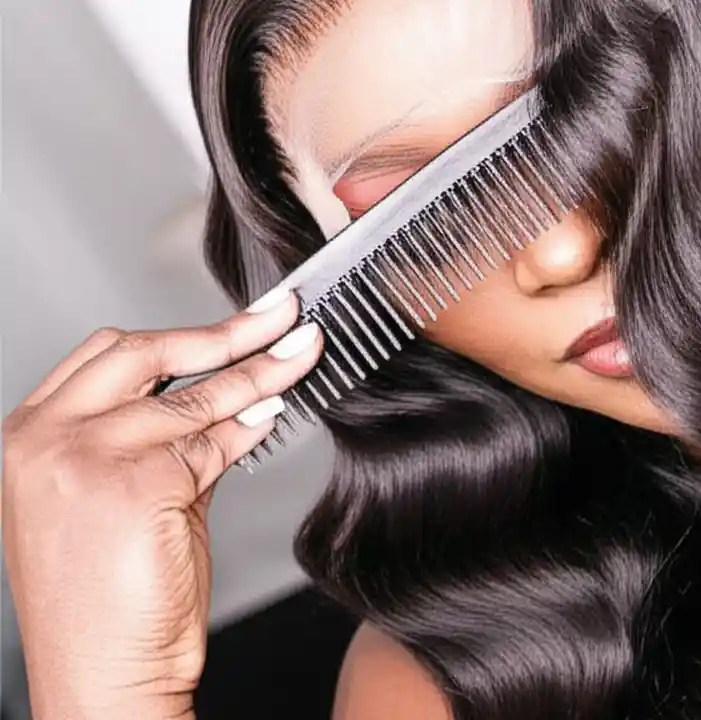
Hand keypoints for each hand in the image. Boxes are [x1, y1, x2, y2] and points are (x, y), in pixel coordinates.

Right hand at [2, 288, 322, 718]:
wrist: (103, 677)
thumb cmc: (112, 603)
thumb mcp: (128, 502)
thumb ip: (171, 446)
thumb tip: (241, 400)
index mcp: (31, 436)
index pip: (108, 356)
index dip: (180, 333)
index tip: (240, 321)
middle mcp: (44, 439)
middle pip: (141, 351)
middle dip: (223, 331)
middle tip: (284, 315)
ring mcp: (83, 458)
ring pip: (190, 397)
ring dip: (259, 372)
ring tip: (304, 353)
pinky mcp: (134, 483)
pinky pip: (211, 440)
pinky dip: (250, 425)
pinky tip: (276, 412)